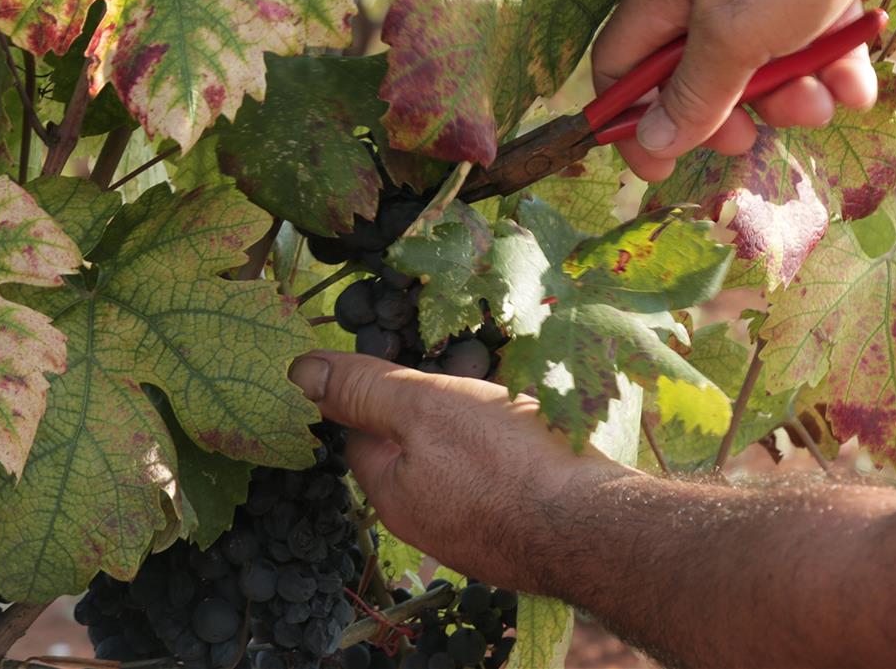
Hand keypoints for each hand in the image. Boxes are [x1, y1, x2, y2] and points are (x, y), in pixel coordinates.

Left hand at [287, 351, 637, 592]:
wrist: (598, 530)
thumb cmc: (508, 465)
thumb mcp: (425, 407)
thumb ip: (364, 390)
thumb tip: (297, 373)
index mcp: (390, 492)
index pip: (360, 432)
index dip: (377, 390)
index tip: (409, 358)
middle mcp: (424, 522)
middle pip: (410, 451)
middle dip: (430, 411)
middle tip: (466, 373)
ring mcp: (473, 534)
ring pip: (458, 467)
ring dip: (474, 431)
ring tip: (507, 400)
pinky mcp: (517, 536)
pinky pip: (499, 485)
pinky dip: (509, 457)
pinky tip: (537, 438)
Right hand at [592, 0, 895, 180]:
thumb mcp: (735, 37)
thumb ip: (695, 95)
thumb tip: (651, 142)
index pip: (620, 69)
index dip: (631, 121)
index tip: (656, 166)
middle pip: (695, 81)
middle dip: (728, 116)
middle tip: (749, 139)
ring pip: (762, 73)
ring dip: (792, 99)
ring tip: (822, 100)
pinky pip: (810, 50)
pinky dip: (832, 72)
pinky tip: (856, 80)